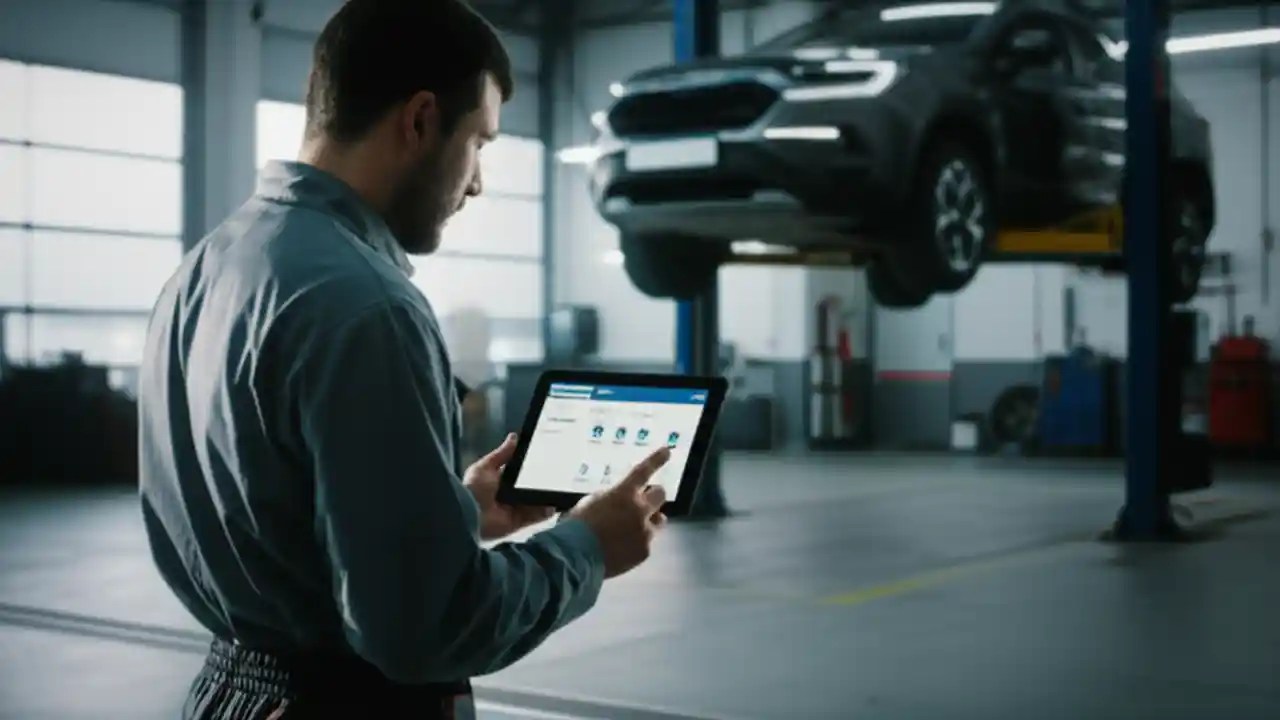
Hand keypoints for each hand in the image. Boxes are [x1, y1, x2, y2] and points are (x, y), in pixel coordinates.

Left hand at [465, 434, 553, 539]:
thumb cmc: (473, 489)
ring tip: (564, 489)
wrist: (469, 514)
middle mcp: (511, 497)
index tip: (548, 459)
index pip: (522, 474)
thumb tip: (514, 437)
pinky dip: (548, 512)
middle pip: (533, 489)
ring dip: (550, 497)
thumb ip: (501, 454)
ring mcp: (517, 510)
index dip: (534, 468)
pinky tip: (559, 504)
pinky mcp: (521, 523)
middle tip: (560, 474)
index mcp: (502, 483)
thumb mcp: (485, 467)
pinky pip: (538, 517)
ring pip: (539, 503)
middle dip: (546, 483)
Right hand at [565, 447, 670, 578]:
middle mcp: (639, 510)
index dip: (656, 460)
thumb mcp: (591, 503)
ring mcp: (645, 532)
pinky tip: (622, 549)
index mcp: (623, 494)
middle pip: (660, 495)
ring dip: (650, 520)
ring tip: (633, 529)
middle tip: (646, 501)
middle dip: (654, 496)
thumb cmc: (577, 527)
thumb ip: (612, 498)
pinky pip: (647, 542)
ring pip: (659, 520)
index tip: (667, 450)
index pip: (643, 471)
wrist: (576, 557)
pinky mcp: (645, 551)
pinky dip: (638, 543)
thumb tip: (621, 500)